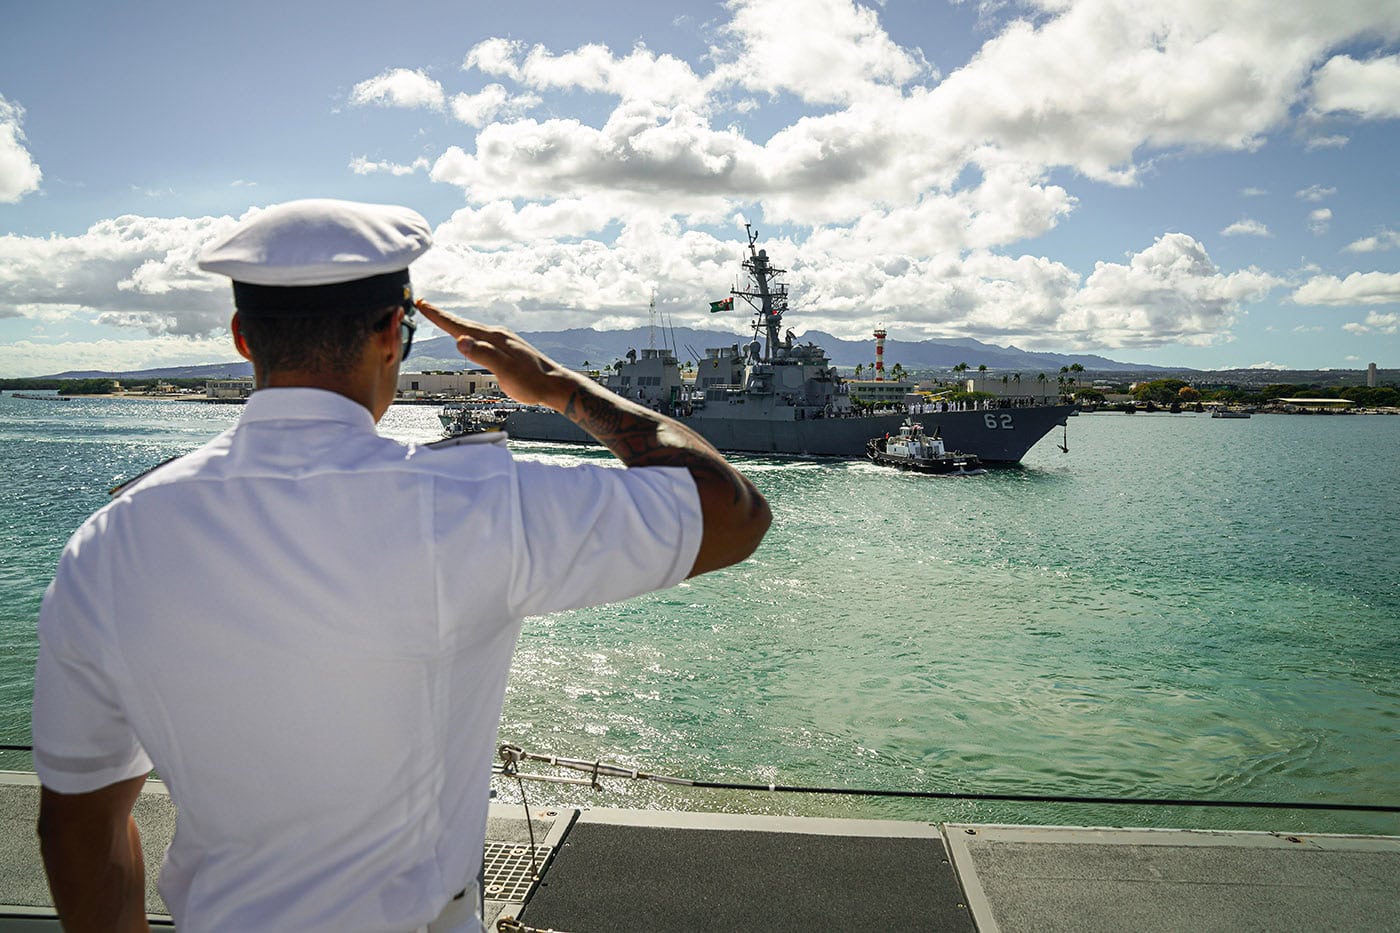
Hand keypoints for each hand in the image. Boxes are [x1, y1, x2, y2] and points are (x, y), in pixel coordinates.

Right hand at [415, 299, 576, 408]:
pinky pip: (481, 338)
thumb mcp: (505, 370)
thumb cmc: (531, 382)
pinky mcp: (507, 349)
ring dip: (454, 324)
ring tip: (441, 319)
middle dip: (442, 316)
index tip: (422, 304)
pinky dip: (468, 334)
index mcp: (494, 338)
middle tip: (424, 305)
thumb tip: (460, 341)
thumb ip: (483, 355)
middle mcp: (498, 335)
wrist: (554, 385)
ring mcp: (503, 341)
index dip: (439, 317)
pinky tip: (469, 339)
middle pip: (463, 324)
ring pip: (472, 330)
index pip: (460, 326)